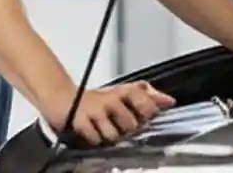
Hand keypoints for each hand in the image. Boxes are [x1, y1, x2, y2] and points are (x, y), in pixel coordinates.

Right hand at [43, 81, 175, 146]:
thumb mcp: (122, 94)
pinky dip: (95, 141)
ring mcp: (94, 110)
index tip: (145, 117)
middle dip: (125, 130)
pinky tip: (92, 132)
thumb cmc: (96, 100)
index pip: (142, 98)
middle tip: (117, 125)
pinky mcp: (80, 122)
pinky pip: (96, 140)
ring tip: (102, 129)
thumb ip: (147, 97)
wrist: (63, 99)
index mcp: (121, 92)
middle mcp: (109, 99)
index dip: (146, 110)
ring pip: (113, 136)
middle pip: (130, 124)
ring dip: (108, 137)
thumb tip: (170, 101)